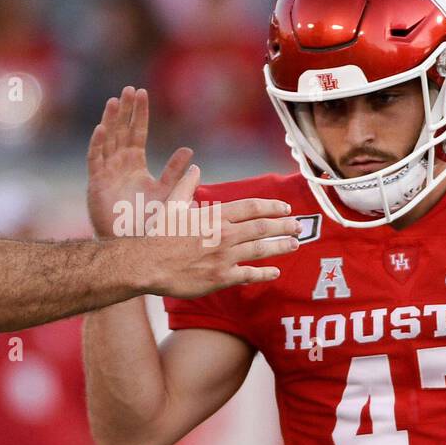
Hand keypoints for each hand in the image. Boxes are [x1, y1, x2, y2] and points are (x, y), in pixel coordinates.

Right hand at [87, 86, 194, 238]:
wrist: (130, 243)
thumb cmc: (147, 220)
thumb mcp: (166, 192)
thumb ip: (175, 172)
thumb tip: (189, 150)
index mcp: (135, 162)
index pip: (137, 132)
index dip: (140, 113)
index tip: (142, 93)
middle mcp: (119, 163)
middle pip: (121, 130)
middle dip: (125, 110)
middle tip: (129, 90)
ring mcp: (106, 171)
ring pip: (107, 140)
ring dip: (110, 120)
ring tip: (114, 101)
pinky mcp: (96, 183)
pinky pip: (95, 159)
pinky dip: (97, 144)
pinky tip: (101, 129)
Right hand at [137, 195, 301, 298]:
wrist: (147, 264)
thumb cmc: (158, 235)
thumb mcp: (171, 204)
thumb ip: (186, 185)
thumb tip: (194, 167)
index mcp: (214, 215)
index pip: (251, 207)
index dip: (271, 206)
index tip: (284, 207)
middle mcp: (224, 234)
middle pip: (262, 227)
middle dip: (283, 225)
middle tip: (298, 226)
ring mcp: (224, 257)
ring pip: (261, 249)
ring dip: (281, 246)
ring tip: (294, 244)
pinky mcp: (221, 278)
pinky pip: (249, 274)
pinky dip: (264, 273)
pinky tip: (275, 272)